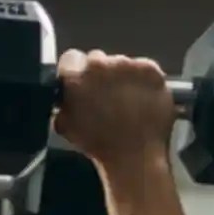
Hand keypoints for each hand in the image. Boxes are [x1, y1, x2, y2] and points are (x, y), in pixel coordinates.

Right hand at [52, 49, 176, 166]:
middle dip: (99, 75)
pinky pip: (143, 69)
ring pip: (121, 64)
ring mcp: (128, 65)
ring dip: (121, 77)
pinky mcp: (151, 70)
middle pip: (97, 59)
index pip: (70, 58)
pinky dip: (142, 81)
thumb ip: (62, 103)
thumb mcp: (65, 126)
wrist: (135, 157)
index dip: (75, 72)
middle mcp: (101, 64)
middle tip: (105, 96)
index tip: (81, 83)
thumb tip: (64, 96)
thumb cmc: (99, 145)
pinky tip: (140, 99)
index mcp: (76, 76)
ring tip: (126, 101)